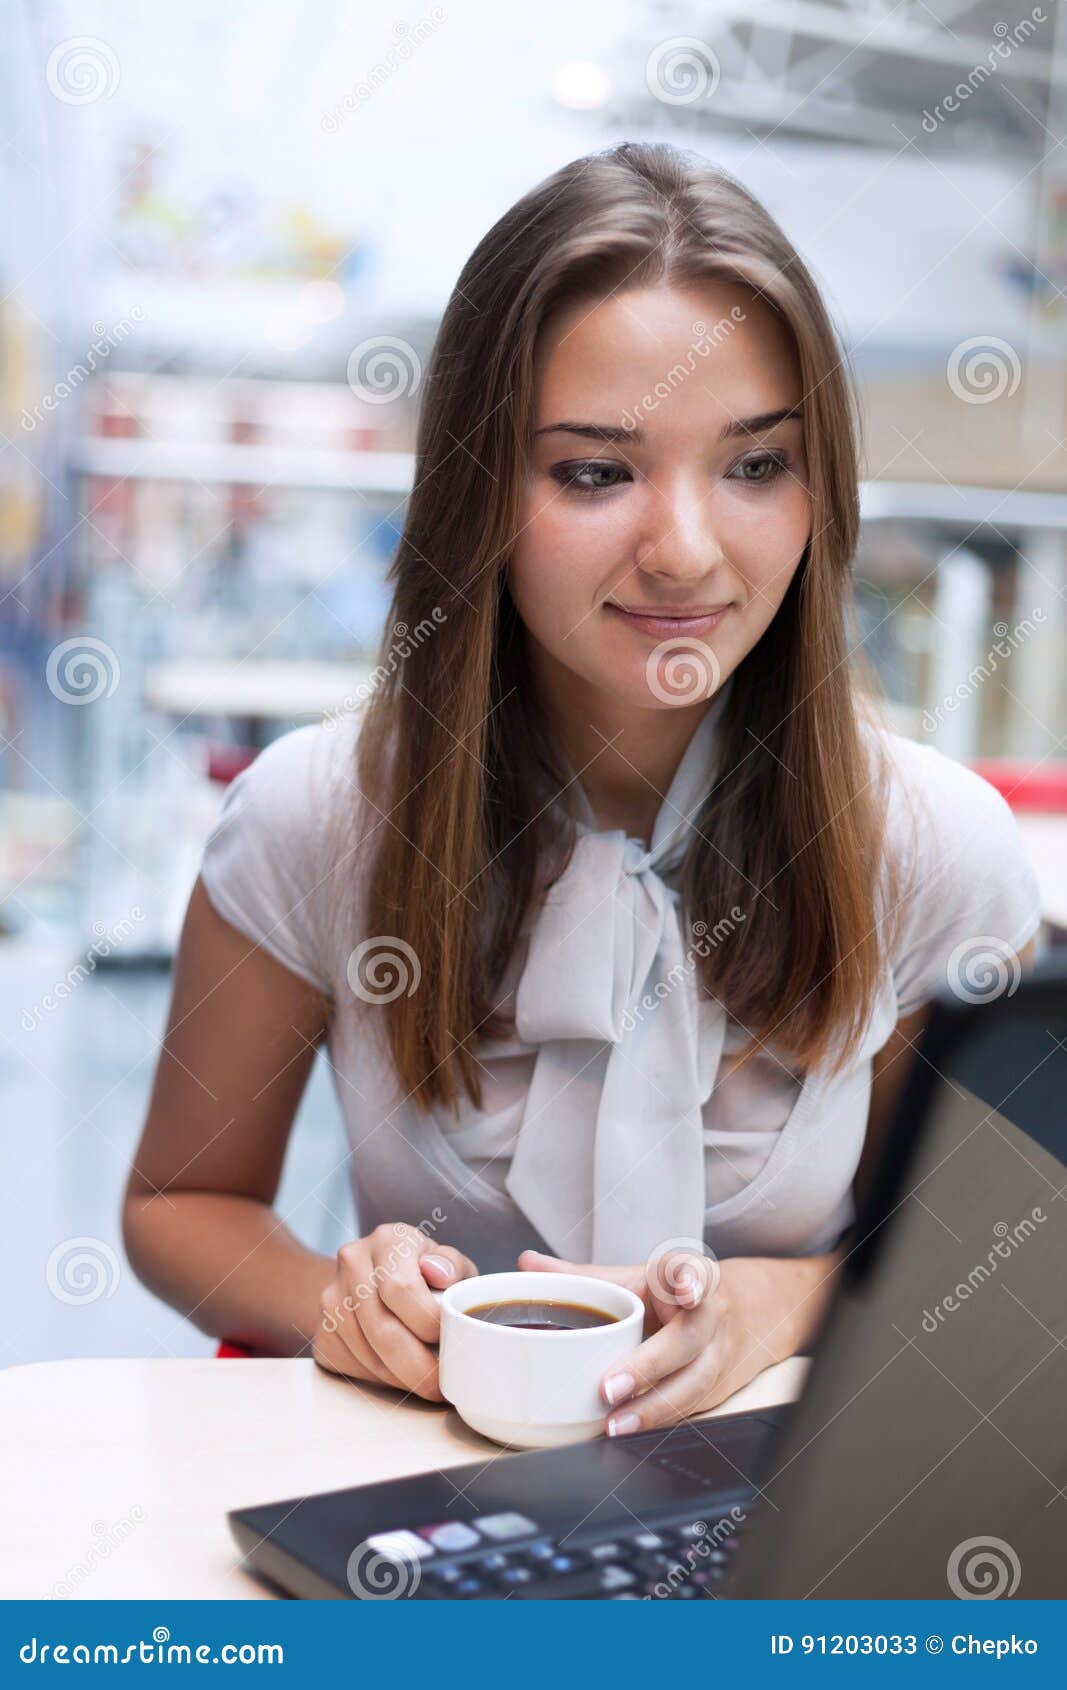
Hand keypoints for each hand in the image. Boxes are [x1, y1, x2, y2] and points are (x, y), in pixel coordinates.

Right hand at [313, 1223, 477, 1399]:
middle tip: (443, 1385)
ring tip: (427, 1382)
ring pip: (366, 1355)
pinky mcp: (322, 1331)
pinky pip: (350, 1367)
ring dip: (401, 1379)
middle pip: (382, 1330)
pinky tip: (401, 1374)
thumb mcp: (449, 1263)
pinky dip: (380, 1381)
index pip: (401, 1289)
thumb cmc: (426, 1275)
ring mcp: (331, 1297)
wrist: (378, 1280)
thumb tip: (440, 1272)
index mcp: (388, 1240)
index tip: (450, 1342)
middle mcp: (352, 1262)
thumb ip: (452, 1265)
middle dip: (418, 1367)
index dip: (429, 1324)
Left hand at [518, 1247, 836, 1435]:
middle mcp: (711, 1319)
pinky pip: (690, 1410)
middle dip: (650, 1365)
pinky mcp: (717, 1392)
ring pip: (693, 1386)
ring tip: (613, 1424)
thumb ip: (585, 1276)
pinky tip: (628, 1433)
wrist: (750, 1313)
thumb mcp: (639, 1277)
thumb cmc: (679, 1292)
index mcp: (691, 1278)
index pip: (696, 1275)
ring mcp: (718, 1358)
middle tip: (609, 1386)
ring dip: (653, 1409)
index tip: (686, 1290)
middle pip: (689, 1342)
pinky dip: (659, 1423)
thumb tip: (528, 1264)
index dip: (692, 1283)